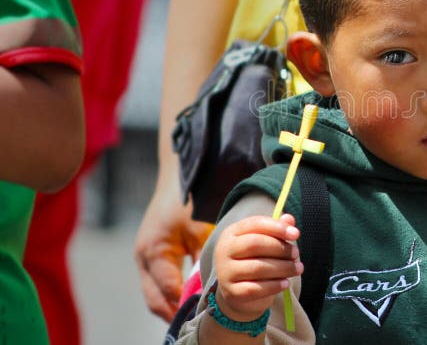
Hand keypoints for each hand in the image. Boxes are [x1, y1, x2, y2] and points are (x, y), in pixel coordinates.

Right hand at [134, 173, 213, 320]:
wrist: (178, 177)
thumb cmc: (189, 201)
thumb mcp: (200, 229)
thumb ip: (203, 259)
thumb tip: (211, 286)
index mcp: (153, 253)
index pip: (168, 291)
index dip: (186, 305)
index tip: (205, 314)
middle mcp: (143, 259)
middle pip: (155, 300)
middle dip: (175, 313)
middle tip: (199, 322)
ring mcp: (143, 258)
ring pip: (154, 294)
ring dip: (171, 305)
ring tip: (195, 315)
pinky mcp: (150, 254)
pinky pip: (157, 283)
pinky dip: (170, 293)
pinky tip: (189, 297)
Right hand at [213, 214, 302, 321]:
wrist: (239, 292)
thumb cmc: (255, 260)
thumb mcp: (265, 242)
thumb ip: (276, 229)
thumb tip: (289, 219)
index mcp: (232, 233)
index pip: (255, 224)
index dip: (277, 227)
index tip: (296, 234)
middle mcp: (224, 251)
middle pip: (254, 244)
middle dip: (280, 248)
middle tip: (296, 254)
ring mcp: (225, 273)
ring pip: (257, 268)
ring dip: (283, 268)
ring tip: (298, 268)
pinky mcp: (232, 293)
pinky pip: (255, 289)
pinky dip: (274, 285)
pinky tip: (286, 283)